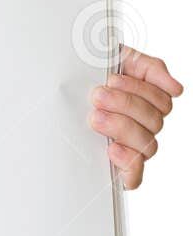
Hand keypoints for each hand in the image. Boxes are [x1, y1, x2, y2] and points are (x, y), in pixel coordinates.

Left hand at [87, 45, 182, 187]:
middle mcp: (144, 125)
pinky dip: (128, 162)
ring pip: (147, 145)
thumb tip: (176, 88)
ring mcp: (133, 147)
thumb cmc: (90, 76)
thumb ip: (150, 68)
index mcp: (148, 101)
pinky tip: (112, 148)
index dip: (139, 90)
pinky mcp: (119, 167)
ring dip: (121, 127)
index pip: (162, 101)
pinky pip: (135, 175)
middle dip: (125, 105)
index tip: (112, 79)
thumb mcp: (118, 59)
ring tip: (95, 117)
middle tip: (98, 96)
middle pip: (154, 121)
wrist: (60, 89)